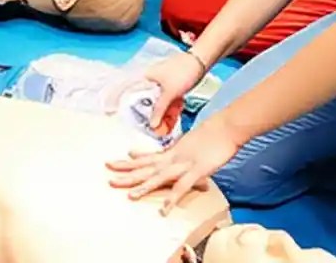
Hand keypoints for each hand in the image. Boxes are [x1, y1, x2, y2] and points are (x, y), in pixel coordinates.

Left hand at [105, 114, 246, 213]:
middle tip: (109, 177)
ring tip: (129, 195)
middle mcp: (173, 158)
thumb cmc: (211, 135)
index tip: (114, 163)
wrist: (226, 127)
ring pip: (160, 177)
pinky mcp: (197, 170)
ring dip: (144, 186)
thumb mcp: (191, 144)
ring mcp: (184, 164)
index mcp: (172, 152)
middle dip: (128, 173)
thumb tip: (170, 154)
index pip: (147, 158)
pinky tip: (164, 208)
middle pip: (146, 167)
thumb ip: (179, 152)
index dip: (130, 162)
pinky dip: (173, 197)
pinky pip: (183, 186)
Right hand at [114, 51, 207, 130]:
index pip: (124, 88)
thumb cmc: (183, 71)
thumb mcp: (170, 93)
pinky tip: (173, 115)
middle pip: (141, 99)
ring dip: (159, 113)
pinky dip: (167, 108)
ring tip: (165, 125)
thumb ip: (160, 110)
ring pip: (154, 101)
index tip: (109, 110)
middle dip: (144, 113)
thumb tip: (152, 126)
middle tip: (148, 126)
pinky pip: (164, 100)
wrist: (201, 62)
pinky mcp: (170, 86)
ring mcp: (160, 83)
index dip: (114, 98)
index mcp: (144, 77)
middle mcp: (149, 80)